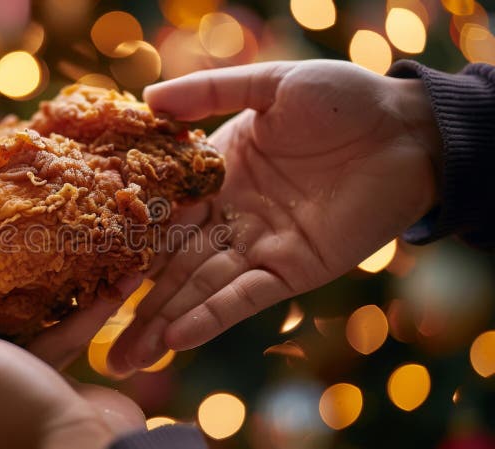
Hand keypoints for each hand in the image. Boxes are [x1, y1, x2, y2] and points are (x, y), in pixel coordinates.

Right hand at [108, 60, 441, 373]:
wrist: (406, 130)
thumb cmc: (341, 100)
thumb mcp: (268, 86)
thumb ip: (208, 92)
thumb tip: (146, 98)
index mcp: (217, 177)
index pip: (164, 217)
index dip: (129, 244)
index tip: (90, 268)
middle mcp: (232, 217)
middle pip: (175, 267)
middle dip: (140, 306)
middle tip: (101, 346)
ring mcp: (261, 246)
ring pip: (202, 288)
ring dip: (166, 323)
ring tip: (127, 359)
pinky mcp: (292, 267)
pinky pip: (246, 295)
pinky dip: (212, 315)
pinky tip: (177, 338)